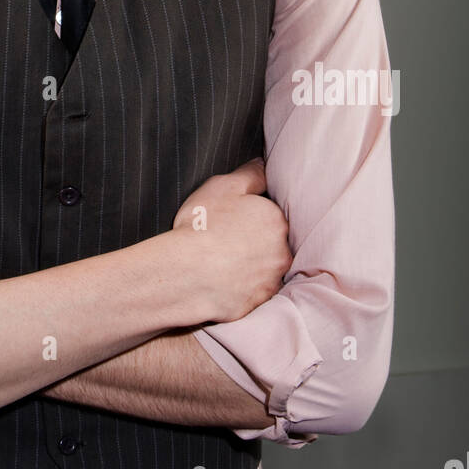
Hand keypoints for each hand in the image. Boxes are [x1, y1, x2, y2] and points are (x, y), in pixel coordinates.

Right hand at [169, 157, 292, 325]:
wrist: (187, 274)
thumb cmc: (202, 226)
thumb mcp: (222, 186)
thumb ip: (250, 174)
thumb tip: (264, 164)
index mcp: (276, 219)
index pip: (270, 214)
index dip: (249, 216)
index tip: (230, 220)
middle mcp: (282, 251)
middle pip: (271, 242)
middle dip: (254, 242)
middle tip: (225, 241)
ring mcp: (271, 280)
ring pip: (264, 268)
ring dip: (250, 266)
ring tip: (222, 263)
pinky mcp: (258, 303)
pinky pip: (253, 292)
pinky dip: (242, 287)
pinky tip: (222, 281)